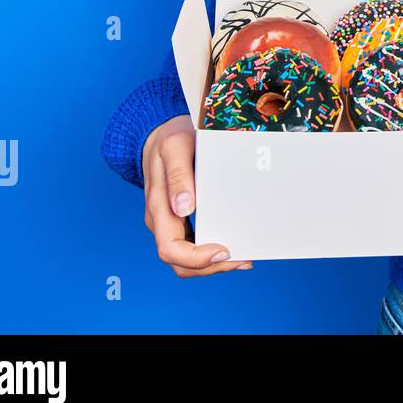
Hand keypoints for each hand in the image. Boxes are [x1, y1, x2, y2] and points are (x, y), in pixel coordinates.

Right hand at [141, 114, 251, 276]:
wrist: (159, 135)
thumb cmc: (169, 140)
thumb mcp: (175, 148)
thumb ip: (178, 176)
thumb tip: (184, 207)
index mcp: (158, 208)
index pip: (170, 249)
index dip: (196, 258)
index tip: (223, 250)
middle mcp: (162, 221)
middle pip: (181, 263)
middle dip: (212, 266)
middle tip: (244, 259)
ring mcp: (171, 222)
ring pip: (188, 260)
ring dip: (214, 264)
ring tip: (244, 258)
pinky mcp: (181, 220)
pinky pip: (194, 245)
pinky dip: (214, 253)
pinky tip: (236, 247)